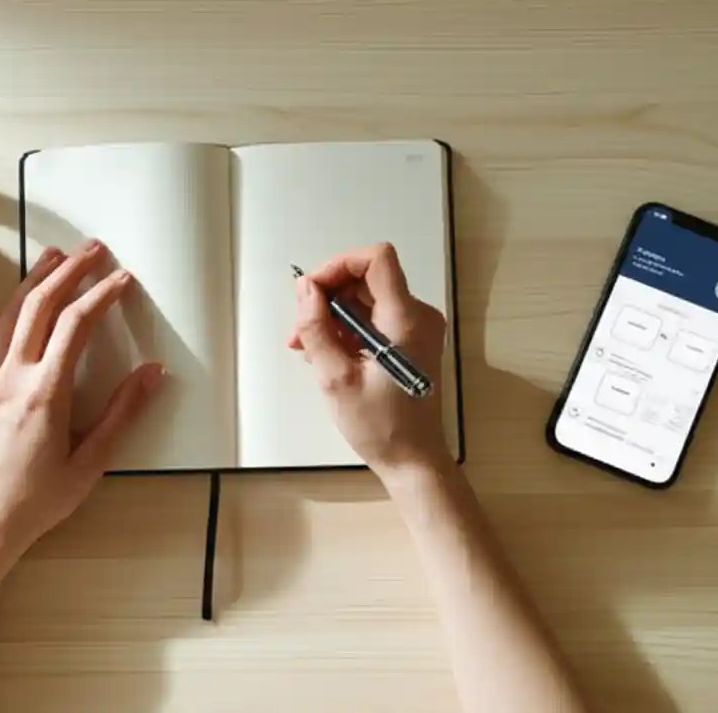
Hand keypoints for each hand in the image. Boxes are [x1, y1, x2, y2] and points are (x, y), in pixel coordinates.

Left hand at [0, 241, 163, 558]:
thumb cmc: (39, 500)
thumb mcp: (91, 462)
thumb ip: (123, 414)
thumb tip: (153, 372)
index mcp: (45, 392)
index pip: (76, 325)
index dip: (101, 295)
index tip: (122, 278)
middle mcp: (11, 377)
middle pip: (39, 306)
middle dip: (69, 272)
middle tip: (92, 249)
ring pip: (7, 316)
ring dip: (33, 282)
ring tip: (54, 257)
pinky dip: (2, 315)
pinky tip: (11, 307)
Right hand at [288, 243, 449, 475]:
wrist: (413, 459)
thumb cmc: (380, 425)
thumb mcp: (336, 378)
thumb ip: (317, 327)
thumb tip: (304, 288)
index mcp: (405, 320)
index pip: (376, 258)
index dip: (339, 265)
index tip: (312, 292)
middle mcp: (417, 315)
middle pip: (368, 278)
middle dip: (328, 297)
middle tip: (300, 332)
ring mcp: (417, 328)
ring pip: (367, 299)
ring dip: (334, 316)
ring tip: (308, 349)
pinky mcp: (411, 341)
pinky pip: (375, 318)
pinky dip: (348, 330)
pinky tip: (328, 355)